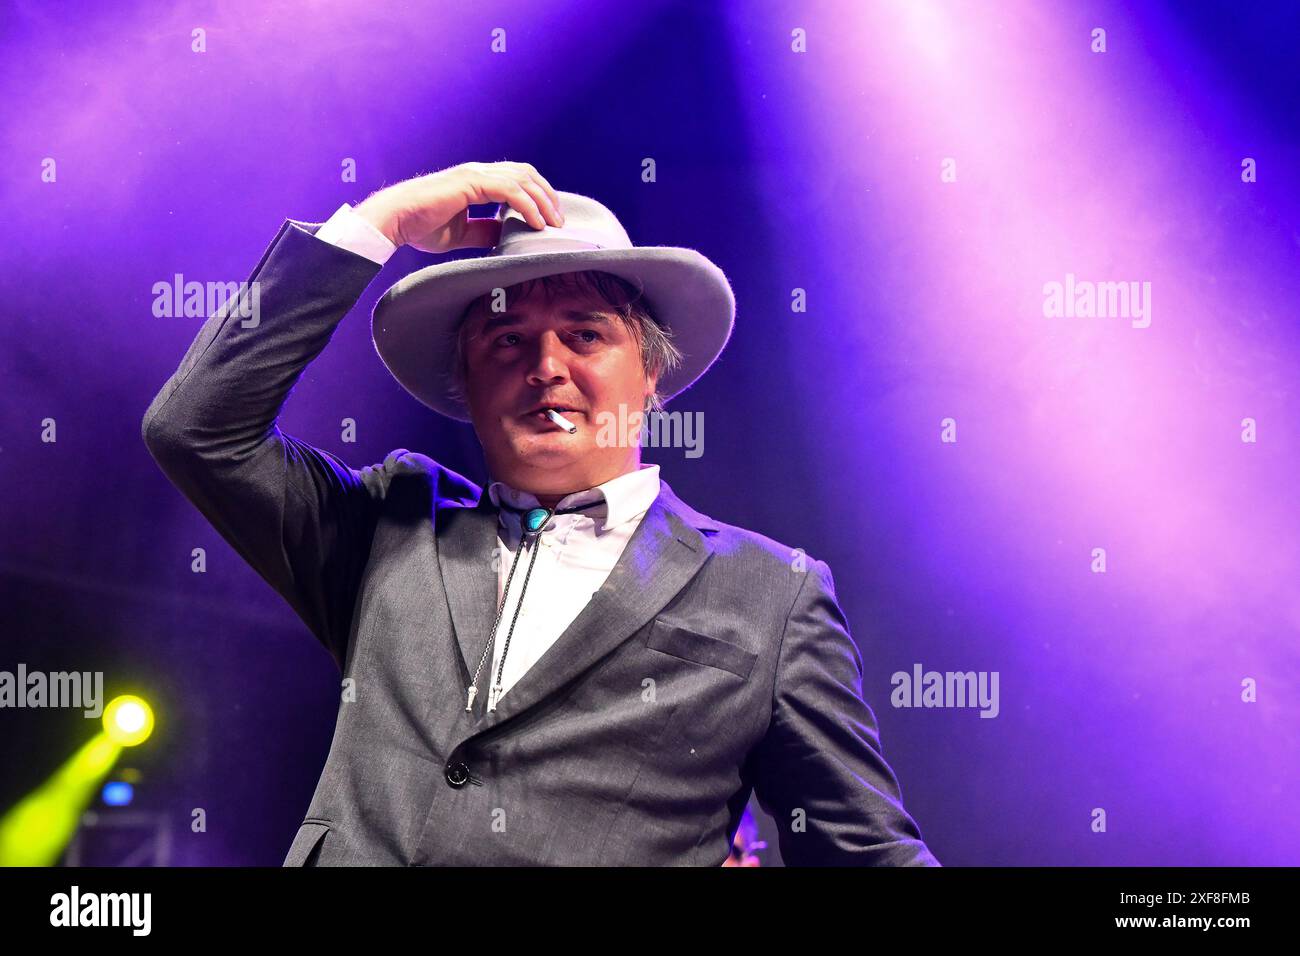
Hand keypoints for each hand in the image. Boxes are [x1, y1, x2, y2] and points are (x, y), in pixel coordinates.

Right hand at [352, 161, 564, 252]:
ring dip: (542, 201)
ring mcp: (475, 175)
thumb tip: (506, 236)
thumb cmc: (420, 226)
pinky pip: (509, 191)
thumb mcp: (463, 233)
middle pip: (525, 174)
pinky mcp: (470, 183)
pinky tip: (536, 223)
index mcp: (476, 180)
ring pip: (521, 180)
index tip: (550, 217)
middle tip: (559, 221)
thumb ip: (485, 231)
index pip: (517, 178)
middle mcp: (478, 173)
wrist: (395, 221)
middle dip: (547, 195)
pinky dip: (527, 206)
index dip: (537, 194)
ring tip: (553, 223)